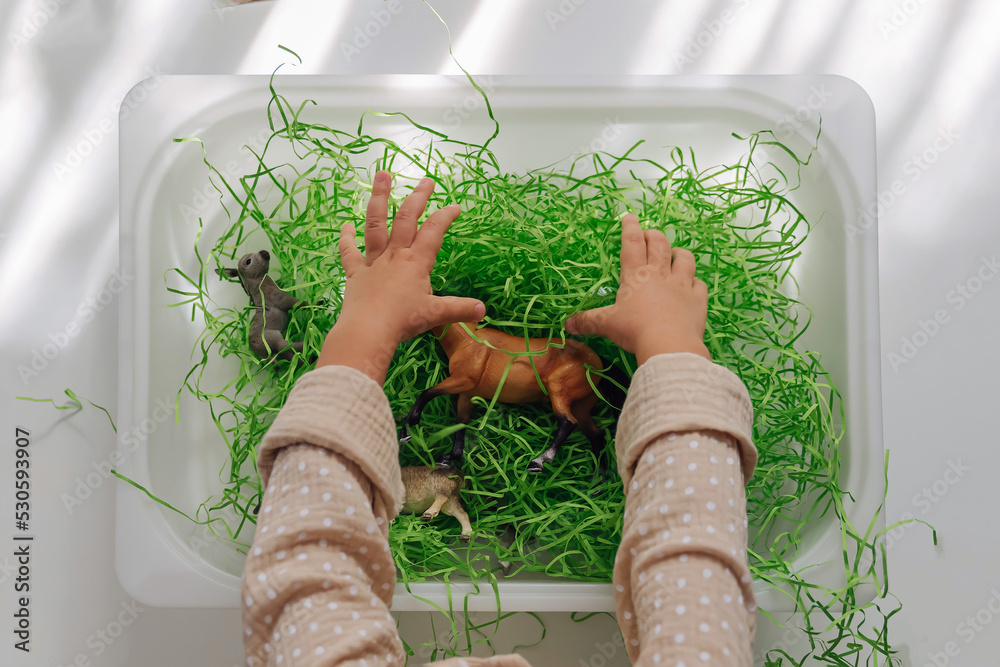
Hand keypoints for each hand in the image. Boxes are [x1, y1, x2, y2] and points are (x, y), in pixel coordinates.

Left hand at [316, 171, 484, 382]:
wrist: (368, 330)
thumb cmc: (403, 321)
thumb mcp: (435, 315)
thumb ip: (459, 309)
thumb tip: (482, 309)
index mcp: (416, 262)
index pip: (434, 232)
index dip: (446, 216)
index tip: (455, 206)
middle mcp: (395, 255)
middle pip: (406, 219)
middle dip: (418, 198)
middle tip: (426, 180)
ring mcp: (373, 261)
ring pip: (376, 224)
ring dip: (378, 199)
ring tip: (381, 176)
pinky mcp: (354, 272)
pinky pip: (349, 252)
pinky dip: (347, 238)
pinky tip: (346, 225)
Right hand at [565, 214, 710, 363]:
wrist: (669, 344)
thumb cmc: (635, 329)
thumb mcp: (607, 324)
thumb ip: (588, 321)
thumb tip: (567, 324)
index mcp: (636, 275)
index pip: (632, 244)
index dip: (630, 228)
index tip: (629, 217)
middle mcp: (660, 274)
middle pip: (659, 244)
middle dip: (653, 235)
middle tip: (649, 234)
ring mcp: (682, 285)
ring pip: (684, 258)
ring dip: (678, 253)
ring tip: (674, 254)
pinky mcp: (697, 299)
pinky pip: (699, 284)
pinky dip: (695, 282)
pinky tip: (692, 284)